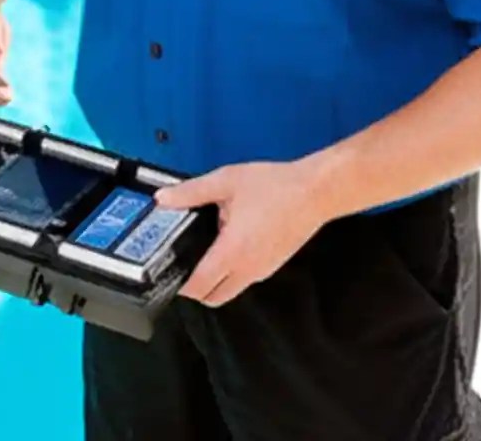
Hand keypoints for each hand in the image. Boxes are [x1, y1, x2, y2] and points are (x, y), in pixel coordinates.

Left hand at [155, 160, 335, 306]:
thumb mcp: (226, 182)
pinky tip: (229, 248)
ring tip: (205, 256)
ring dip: (216, 283)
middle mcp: (248, 268)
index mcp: (232, 251)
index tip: (169, 274)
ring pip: (232, 291)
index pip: (200, 286)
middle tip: (185, 269)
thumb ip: (191, 192)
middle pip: (215, 298)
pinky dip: (233, 274)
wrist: (316, 191)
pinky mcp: (274, 265)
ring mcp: (263, 269)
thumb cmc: (277, 186)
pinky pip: (247, 279)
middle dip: (196, 290)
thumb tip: (163, 198)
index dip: (181, 286)